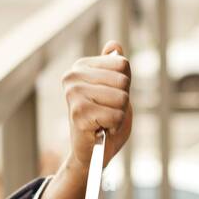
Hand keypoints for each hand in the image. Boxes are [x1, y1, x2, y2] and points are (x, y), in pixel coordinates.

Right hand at [62, 39, 131, 171]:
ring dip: (119, 115)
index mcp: (81, 66)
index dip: (124, 85)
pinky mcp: (78, 113)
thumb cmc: (106, 120)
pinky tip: (102, 129)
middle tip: (108, 112)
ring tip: (105, 120)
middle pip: (123, 80)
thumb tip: (114, 45)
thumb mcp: (116, 90)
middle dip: (123, 101)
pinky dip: (115, 126)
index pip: (122, 64)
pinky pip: (116, 115)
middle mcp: (73, 76)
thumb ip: (115, 68)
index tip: (110, 97)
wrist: (92, 153)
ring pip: (122, 98)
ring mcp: (73, 94)